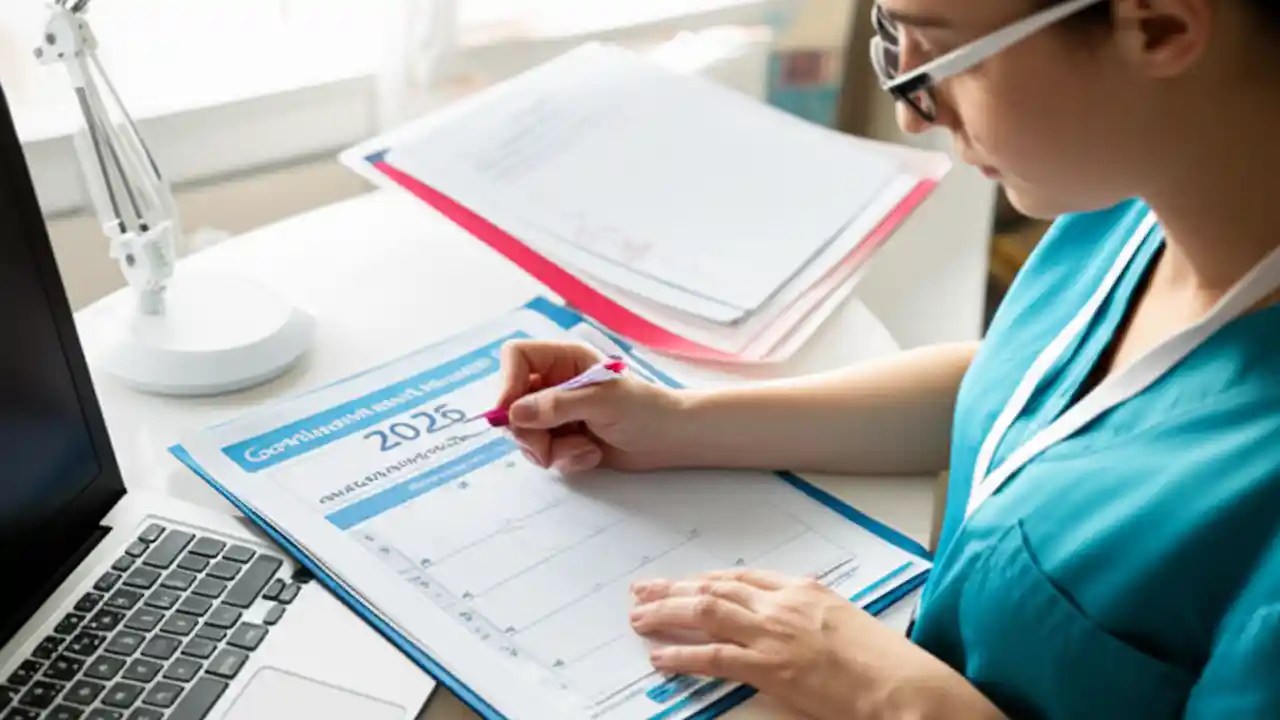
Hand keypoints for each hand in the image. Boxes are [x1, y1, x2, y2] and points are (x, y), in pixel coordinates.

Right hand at [496, 340, 688, 472]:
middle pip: (512, 403)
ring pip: (525, 433)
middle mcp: (554, 382)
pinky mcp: (562, 438)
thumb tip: (515, 413)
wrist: (670, 441)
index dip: (507, 383)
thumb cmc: (645, 410)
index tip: (512, 414)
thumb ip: (558, 405)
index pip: (516, 357)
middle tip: (546, 451)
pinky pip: (543, 452)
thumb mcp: (603, 402)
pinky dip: (564, 459)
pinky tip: (591, 455)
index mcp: (564, 359)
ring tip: (584, 450)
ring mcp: (556, 412)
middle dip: (529, 432)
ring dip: (551, 449)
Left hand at [629, 569, 1004, 719]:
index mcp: (803, 589)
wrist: (901, 687)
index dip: (706, 580)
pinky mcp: (768, 668)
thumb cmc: (884, 662)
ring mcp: (773, 634)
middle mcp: (782, 604)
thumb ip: (810, 614)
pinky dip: (681, 655)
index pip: (742, 577)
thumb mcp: (844, 621)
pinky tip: (660, 656)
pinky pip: (712, 657)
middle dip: (674, 589)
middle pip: (714, 589)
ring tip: (639, 617)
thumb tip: (789, 618)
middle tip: (643, 591)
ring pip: (705, 614)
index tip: (684, 582)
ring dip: (666, 614)